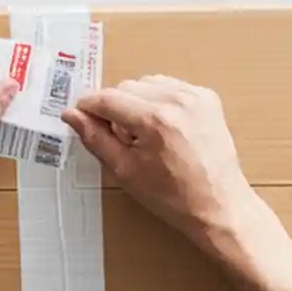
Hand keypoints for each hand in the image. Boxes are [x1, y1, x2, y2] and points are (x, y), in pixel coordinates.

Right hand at [62, 75, 257, 249]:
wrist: (219, 206)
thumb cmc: (173, 197)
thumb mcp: (125, 171)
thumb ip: (95, 138)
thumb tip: (72, 115)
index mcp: (154, 119)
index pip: (106, 98)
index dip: (89, 108)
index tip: (82, 118)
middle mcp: (176, 100)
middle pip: (126, 87)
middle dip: (116, 108)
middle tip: (123, 139)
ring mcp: (195, 96)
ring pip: (147, 83)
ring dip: (137, 102)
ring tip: (145, 134)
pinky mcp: (207, 98)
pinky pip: (170, 86)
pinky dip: (159, 101)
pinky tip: (163, 127)